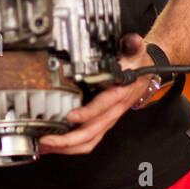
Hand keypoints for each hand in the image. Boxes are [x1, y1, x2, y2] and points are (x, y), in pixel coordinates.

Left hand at [38, 33, 156, 155]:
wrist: (145, 77)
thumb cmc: (136, 66)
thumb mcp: (135, 52)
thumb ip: (133, 45)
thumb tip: (134, 40)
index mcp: (119, 94)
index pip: (103, 107)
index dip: (88, 113)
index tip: (71, 116)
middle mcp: (112, 112)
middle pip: (91, 132)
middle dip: (68, 139)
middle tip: (47, 139)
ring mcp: (107, 121)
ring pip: (88, 141)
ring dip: (66, 147)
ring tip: (44, 146)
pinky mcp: (101, 125)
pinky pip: (87, 142)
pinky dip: (69, 147)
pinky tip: (53, 145)